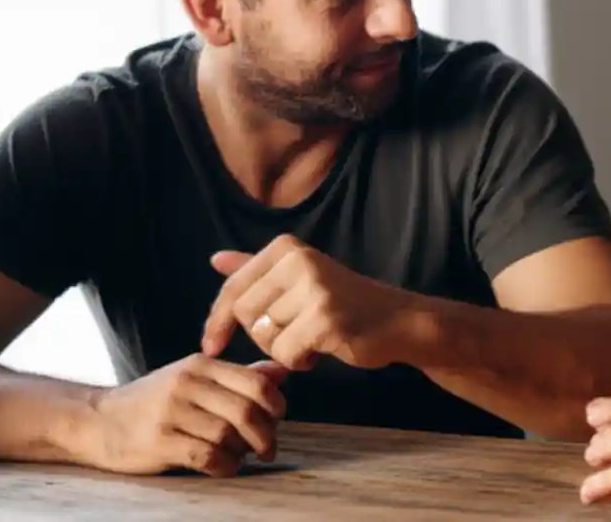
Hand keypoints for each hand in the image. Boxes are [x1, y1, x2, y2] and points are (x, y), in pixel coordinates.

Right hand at [84, 355, 287, 476]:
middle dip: (266, 434)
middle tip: (269, 448)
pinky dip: (223, 466)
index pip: (256, 382)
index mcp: (201, 364)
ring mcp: (171, 413)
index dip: (276, 405)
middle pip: (246, 410)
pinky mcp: (158, 441)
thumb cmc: (155, 401)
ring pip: (227, 435)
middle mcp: (186, 384)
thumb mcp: (195, 378)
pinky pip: (206, 456)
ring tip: (240, 456)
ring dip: (242, 452)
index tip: (278, 420)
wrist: (96, 420)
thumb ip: (239, 376)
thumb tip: (283, 371)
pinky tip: (222, 467)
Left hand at [201, 234, 419, 370]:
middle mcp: (299, 261)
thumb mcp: (299, 278)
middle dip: (262, 335)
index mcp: (287, 249)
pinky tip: (320, 352)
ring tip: (311, 341)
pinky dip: (298, 361)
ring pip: (265, 336)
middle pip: (245, 314)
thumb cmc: (346, 303)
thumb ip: (256, 270)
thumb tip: (216, 259)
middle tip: (293, 335)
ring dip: (283, 349)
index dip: (217, 321)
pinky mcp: (325, 319)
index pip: (233, 288)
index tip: (211, 346)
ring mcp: (314, 289)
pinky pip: (285, 353)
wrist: (399, 321)